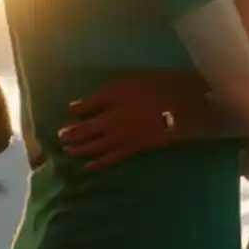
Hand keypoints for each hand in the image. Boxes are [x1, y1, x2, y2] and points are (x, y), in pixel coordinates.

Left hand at [59, 70, 206, 170]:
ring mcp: (124, 135)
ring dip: (80, 149)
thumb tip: (78, 105)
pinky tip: (87, 167)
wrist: (188, 105)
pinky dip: (97, 163)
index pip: (88, 106)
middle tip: (60, 138)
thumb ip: (105, 94)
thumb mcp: (132, 81)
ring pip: (95, 146)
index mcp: (114, 96)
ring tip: (67, 151)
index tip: (68, 114)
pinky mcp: (135, 148)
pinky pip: (111, 158)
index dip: (77, 112)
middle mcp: (114, 118)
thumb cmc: (162, 85)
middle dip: (72, 134)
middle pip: (87, 129)